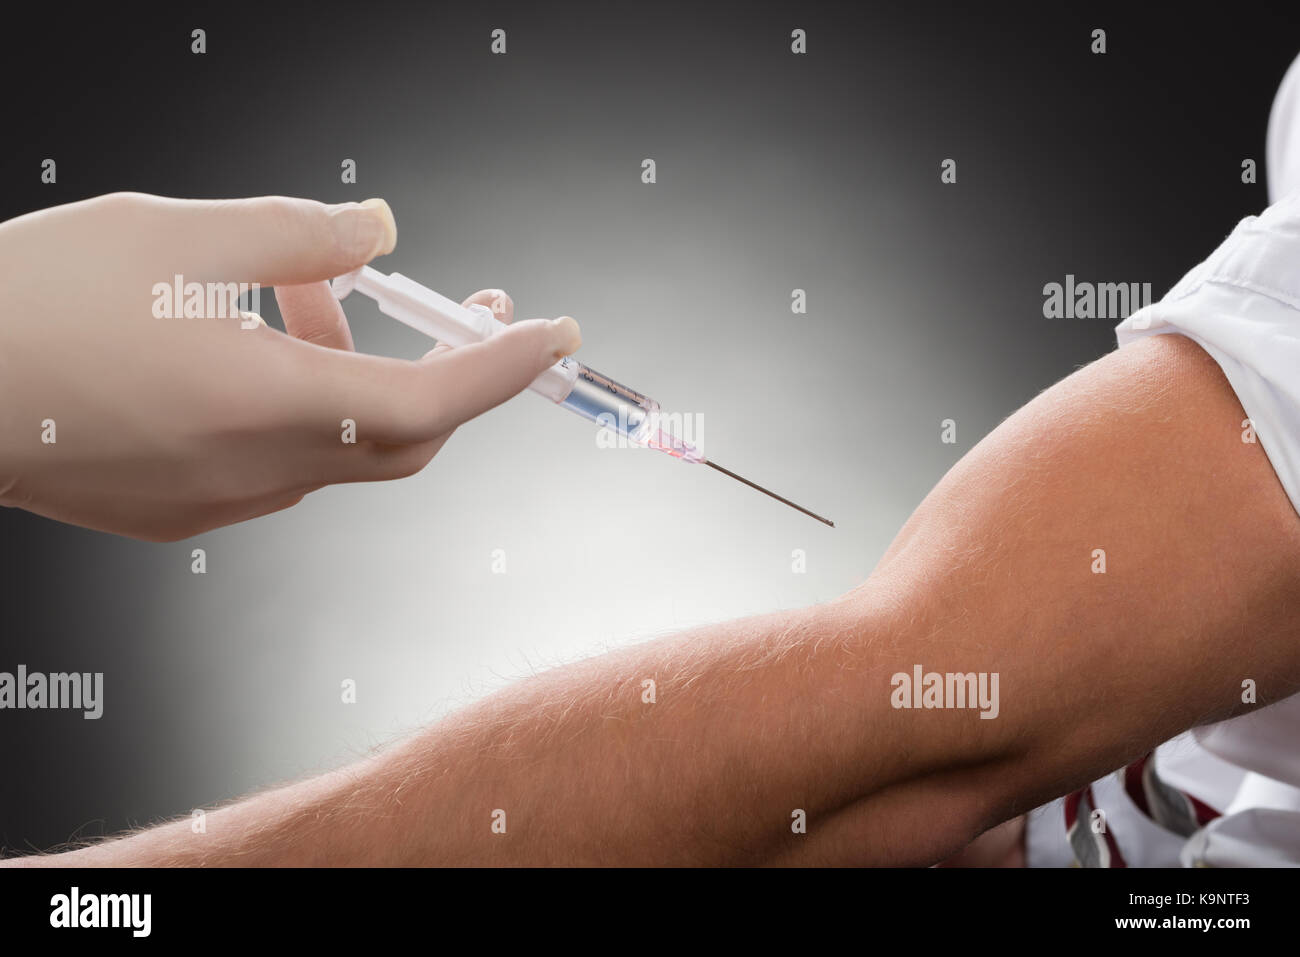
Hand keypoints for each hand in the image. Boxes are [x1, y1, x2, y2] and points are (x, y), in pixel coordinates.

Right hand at [0, 192, 580, 539]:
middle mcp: (258, 469)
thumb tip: (379, 231)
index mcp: (268, 402)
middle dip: (446, 371)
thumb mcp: (174, 234)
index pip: (434, 398)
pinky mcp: (183, 513)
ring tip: (309, 291)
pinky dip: (299, 405)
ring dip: (352, 371)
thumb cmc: (30, 307)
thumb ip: (297, 235)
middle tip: (459, 304)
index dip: (505, 368)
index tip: (558, 338)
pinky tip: (252, 347)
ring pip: (338, 444)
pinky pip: (280, 462)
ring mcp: (221, 503)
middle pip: (403, 437)